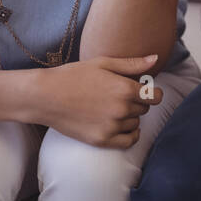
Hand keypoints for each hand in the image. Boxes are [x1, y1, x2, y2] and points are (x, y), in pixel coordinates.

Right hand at [36, 54, 162, 147]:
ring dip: (131, 117)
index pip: (155, 96)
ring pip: (136, 123)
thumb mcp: (103, 63)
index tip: (143, 90)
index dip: (152, 92)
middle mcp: (121, 109)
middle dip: (137, 102)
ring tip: (113, 108)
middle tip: (120, 96)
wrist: (45, 96)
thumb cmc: (73, 75)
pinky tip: (124, 127)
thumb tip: (156, 59)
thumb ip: (132, 64)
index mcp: (125, 89)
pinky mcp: (101, 139)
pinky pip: (129, 141)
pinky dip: (131, 135)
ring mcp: (112, 126)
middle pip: (144, 109)